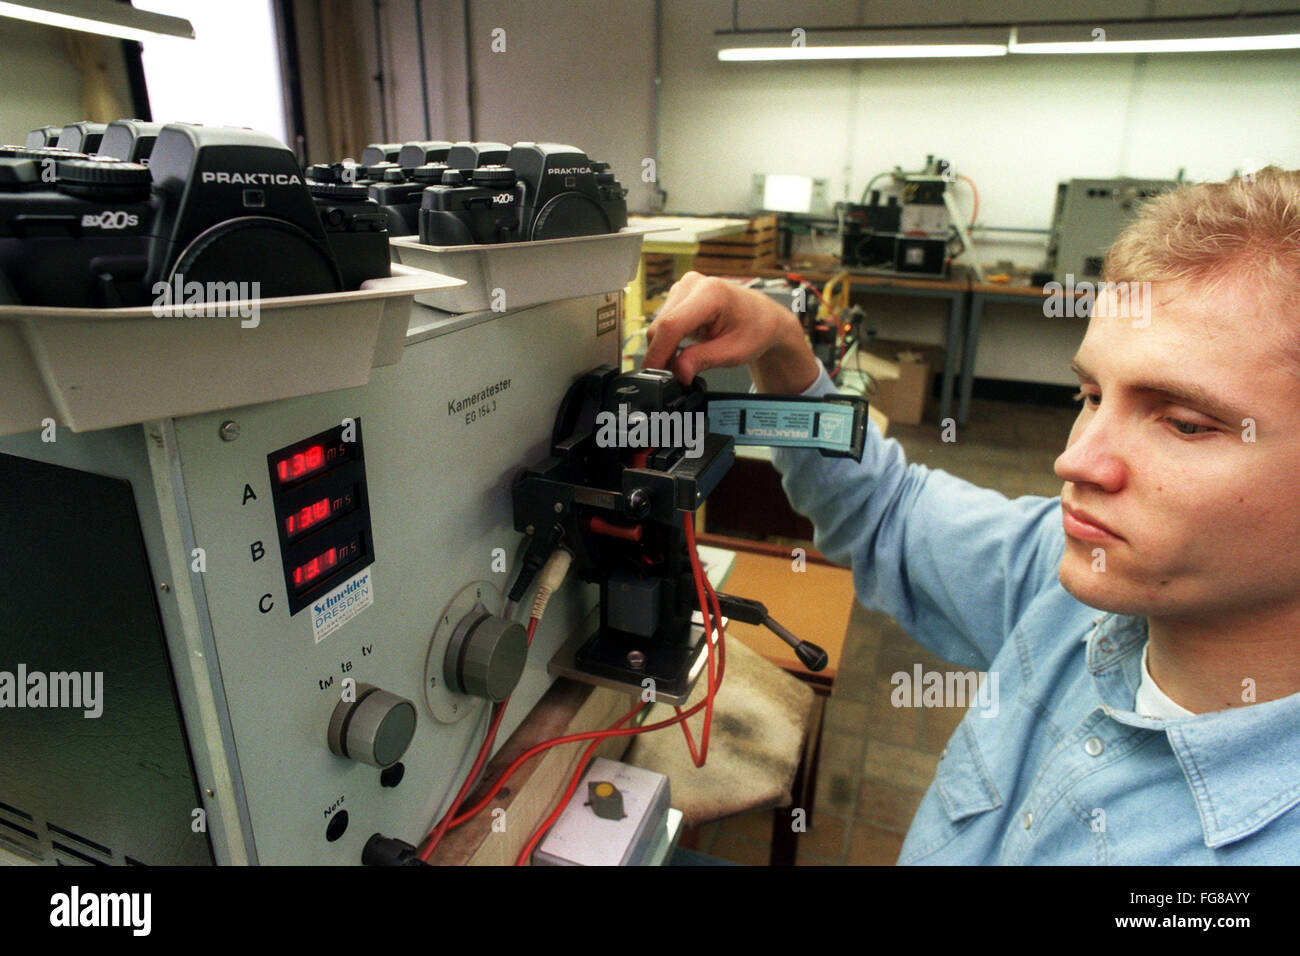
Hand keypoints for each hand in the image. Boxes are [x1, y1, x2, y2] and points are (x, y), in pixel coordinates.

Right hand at [642, 272, 821, 394]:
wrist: (761, 316)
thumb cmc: (755, 328)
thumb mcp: (734, 351)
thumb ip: (703, 360)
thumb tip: (677, 372)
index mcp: (711, 293)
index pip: (672, 325)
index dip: (659, 353)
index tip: (656, 375)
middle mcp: (693, 284)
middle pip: (660, 326)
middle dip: (662, 355)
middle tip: (676, 376)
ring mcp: (684, 287)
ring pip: (658, 325)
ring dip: (665, 348)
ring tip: (686, 361)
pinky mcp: (678, 295)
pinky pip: (662, 322)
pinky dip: (667, 341)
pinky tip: (683, 349)